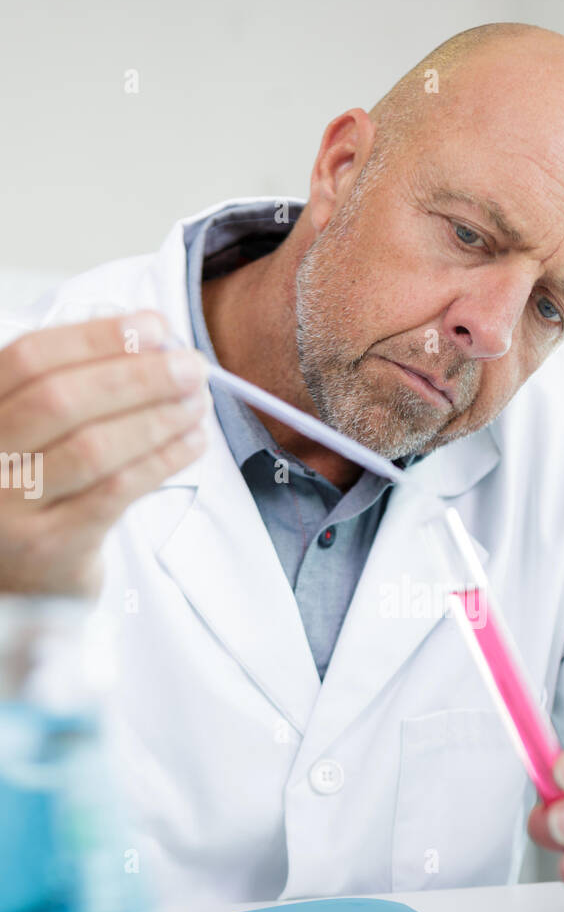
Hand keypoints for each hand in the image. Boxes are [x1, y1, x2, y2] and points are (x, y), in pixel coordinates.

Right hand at [0, 311, 208, 595]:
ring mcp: (11, 508)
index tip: (154, 327)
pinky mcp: (51, 547)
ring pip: (93, 448)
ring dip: (157, 418)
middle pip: (63, 400)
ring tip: (197, 403)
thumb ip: (74, 387)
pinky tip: (191, 443)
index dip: (97, 337)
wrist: (20, 584)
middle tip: (191, 367)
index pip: (30, 358)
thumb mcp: (33, 433)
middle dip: (138, 376)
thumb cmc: (34, 493)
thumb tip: (150, 342)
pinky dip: (160, 461)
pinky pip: (115, 493)